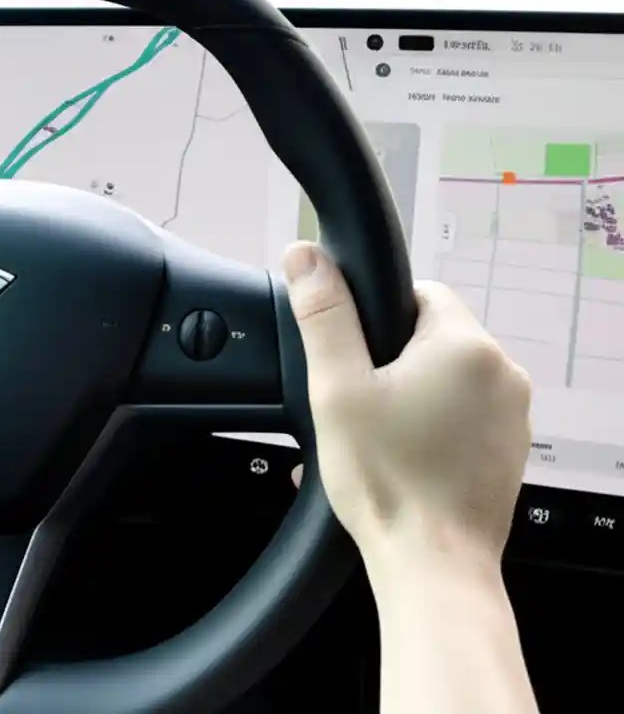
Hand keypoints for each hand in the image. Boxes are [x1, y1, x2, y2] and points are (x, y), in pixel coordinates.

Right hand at [282, 242, 531, 569]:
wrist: (432, 564)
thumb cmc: (385, 479)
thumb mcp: (336, 389)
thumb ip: (322, 314)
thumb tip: (305, 254)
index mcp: (465, 343)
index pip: (416, 294)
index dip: (371, 322)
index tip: (349, 362)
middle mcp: (503, 372)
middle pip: (430, 340)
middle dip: (387, 367)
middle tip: (353, 409)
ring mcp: (513, 415)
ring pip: (444, 382)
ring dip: (407, 399)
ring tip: (371, 442)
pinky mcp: (509, 450)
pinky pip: (461, 419)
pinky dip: (429, 430)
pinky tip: (397, 462)